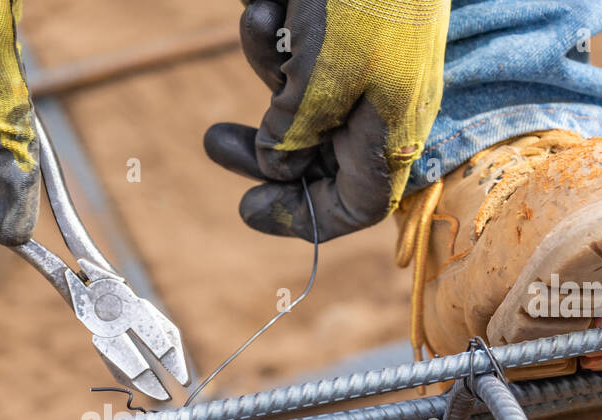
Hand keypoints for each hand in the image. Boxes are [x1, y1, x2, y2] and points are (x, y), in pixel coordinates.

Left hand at [204, 0, 448, 241]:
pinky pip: (294, 51)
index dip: (302, 216)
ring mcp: (358, 69)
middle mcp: (377, 106)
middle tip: (212, 142)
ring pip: (295, 100)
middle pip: (314, 159)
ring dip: (266, 64)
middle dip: (261, 148)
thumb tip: (276, 167)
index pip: (356, 204)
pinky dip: (275, 29)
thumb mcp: (321, 80)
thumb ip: (294, 134)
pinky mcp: (336, 34)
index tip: (245, 206)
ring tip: (263, 19)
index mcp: (389, 131)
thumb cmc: (363, 1)